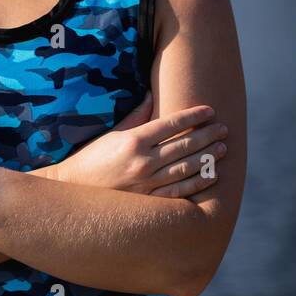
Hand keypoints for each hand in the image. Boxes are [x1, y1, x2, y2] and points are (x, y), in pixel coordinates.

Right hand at [44, 92, 228, 198]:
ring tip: (222, 149)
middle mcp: (142, 161)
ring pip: (186, 168)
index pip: (171, 124)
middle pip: (184, 145)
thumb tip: (152, 95)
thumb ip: (135, 116)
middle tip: (223, 129)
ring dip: (208, 157)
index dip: (193, 116)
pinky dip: (198, 182)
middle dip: (207, 135)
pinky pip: (179, 191)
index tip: (210, 111)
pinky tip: (211, 175)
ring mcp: (146, 183)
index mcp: (134, 140)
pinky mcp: (147, 200)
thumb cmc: (91, 158)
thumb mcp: (112, 133)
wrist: (72, 190)